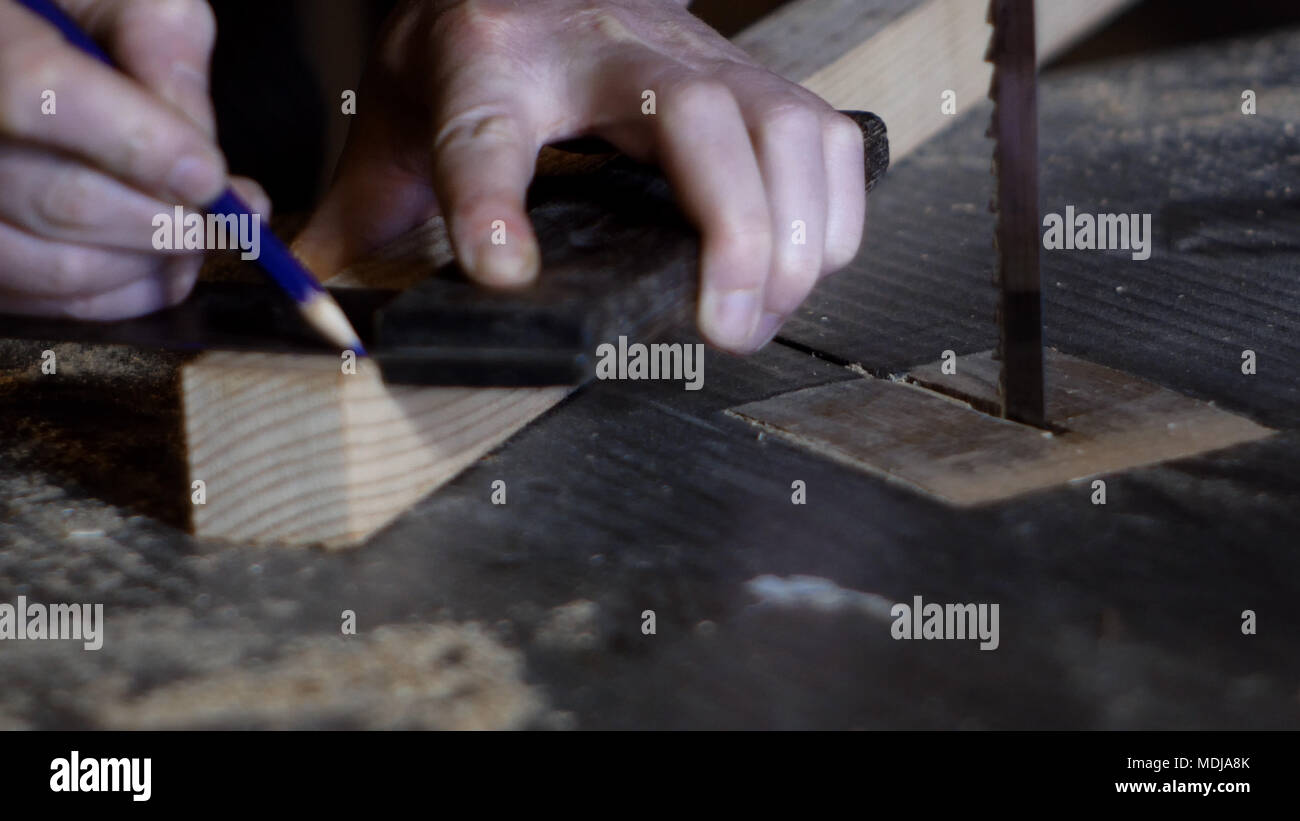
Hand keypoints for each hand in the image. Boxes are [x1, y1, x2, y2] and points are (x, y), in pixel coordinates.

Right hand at [0, 0, 267, 319]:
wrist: (23, 41)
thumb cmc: (75, 12)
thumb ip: (164, 47)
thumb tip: (198, 148)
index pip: (40, 98)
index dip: (140, 146)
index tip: (209, 174)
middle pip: (58, 200)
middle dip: (164, 222)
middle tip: (219, 217)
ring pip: (53, 267)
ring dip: (150, 268)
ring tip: (197, 240)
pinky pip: (46, 304)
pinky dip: (122, 297)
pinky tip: (158, 265)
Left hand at [295, 0, 866, 352]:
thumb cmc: (471, 52)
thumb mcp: (398, 125)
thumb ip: (358, 220)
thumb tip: (309, 310)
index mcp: (488, 62)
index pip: (486, 132)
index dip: (495, 203)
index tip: (508, 274)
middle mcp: (605, 49)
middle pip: (692, 119)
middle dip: (729, 231)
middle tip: (722, 328)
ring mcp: (695, 56)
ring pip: (781, 124)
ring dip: (793, 232)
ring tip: (763, 312)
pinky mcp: (754, 77)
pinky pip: (827, 138)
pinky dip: (834, 211)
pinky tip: (806, 264)